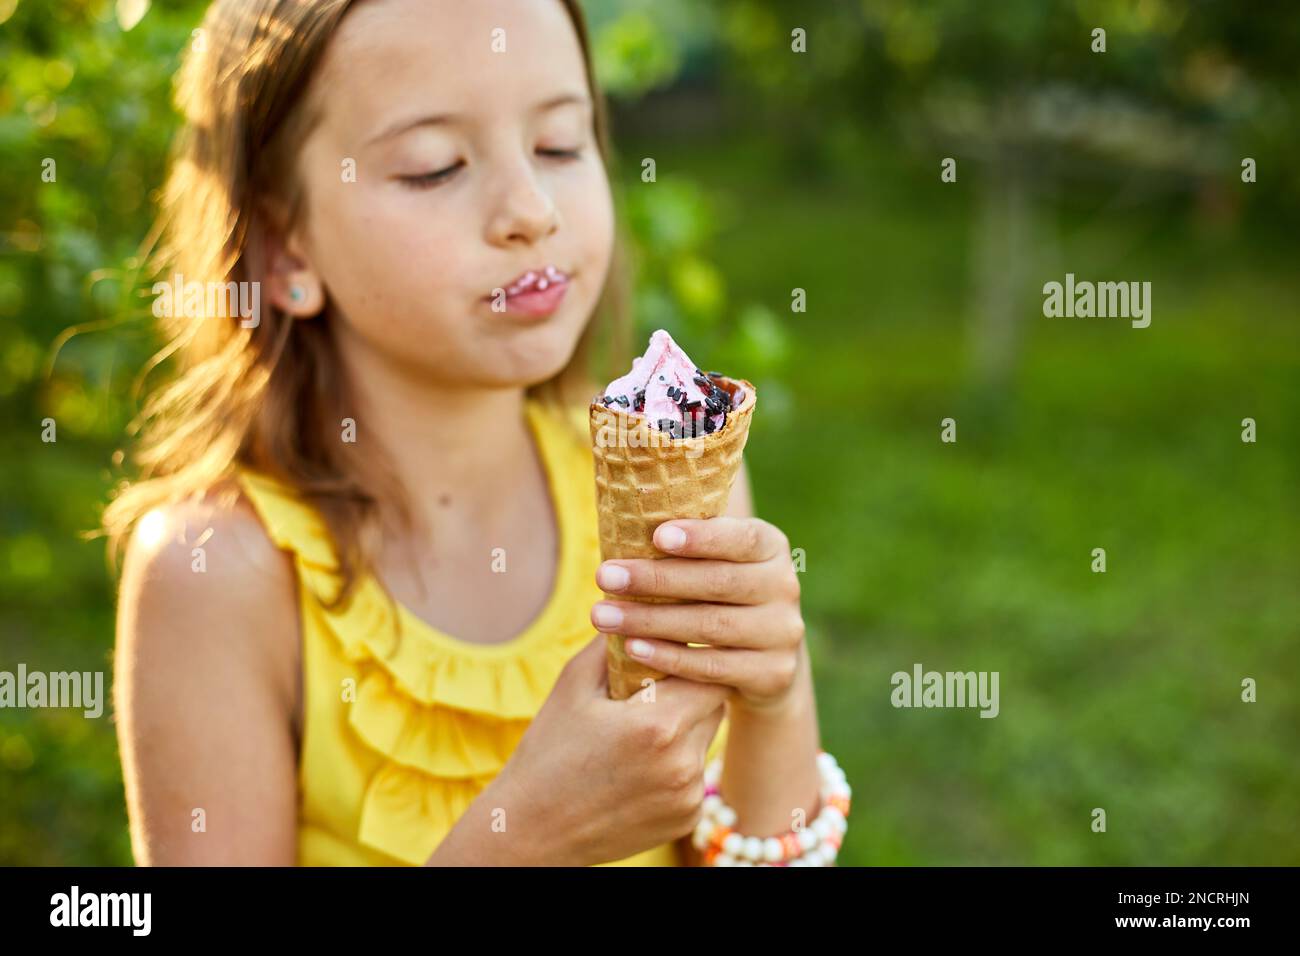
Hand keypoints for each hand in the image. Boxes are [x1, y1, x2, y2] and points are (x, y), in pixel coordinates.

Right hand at [496, 635, 728, 865]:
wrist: (532, 831)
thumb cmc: (548, 751)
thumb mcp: (574, 685)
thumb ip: (614, 640)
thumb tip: (640, 599)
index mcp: (658, 725)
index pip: (707, 669)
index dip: (690, 656)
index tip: (670, 647)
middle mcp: (683, 764)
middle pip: (714, 702)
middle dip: (690, 686)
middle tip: (657, 682)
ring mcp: (689, 796)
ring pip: (707, 737)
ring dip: (687, 723)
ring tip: (644, 723)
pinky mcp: (687, 818)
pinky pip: (696, 772)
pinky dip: (678, 761)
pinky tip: (640, 763)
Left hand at [591, 516, 805, 714]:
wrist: (764, 661)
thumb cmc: (719, 594)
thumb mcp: (717, 561)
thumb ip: (689, 542)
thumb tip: (624, 517)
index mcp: (771, 546)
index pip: (741, 537)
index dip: (701, 537)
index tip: (656, 536)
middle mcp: (785, 587)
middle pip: (718, 583)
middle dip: (656, 580)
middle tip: (604, 576)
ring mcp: (782, 633)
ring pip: (711, 625)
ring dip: (651, 621)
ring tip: (603, 616)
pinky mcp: (772, 674)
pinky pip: (713, 667)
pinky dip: (669, 658)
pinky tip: (632, 648)